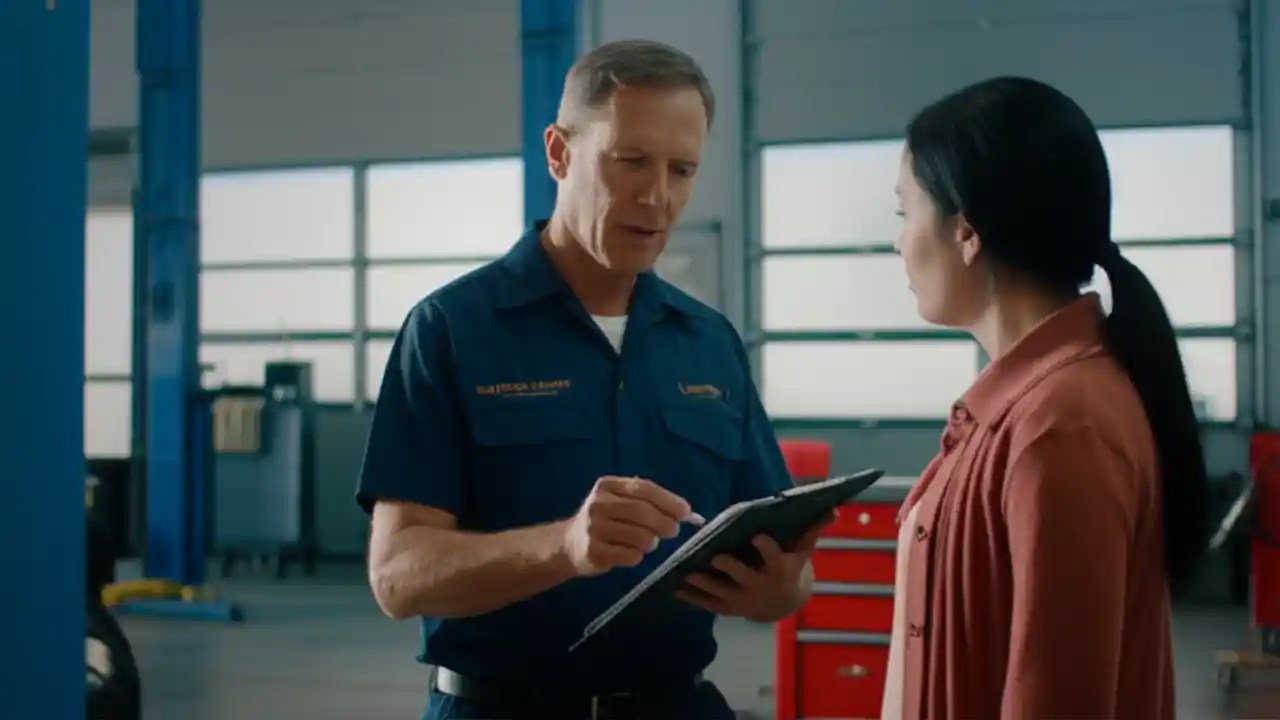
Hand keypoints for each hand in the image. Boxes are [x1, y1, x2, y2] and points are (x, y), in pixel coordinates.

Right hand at [560, 476, 692, 576]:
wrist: (568, 545)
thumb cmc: (606, 521)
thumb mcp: (621, 502)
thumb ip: (651, 503)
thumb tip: (690, 514)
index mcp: (608, 485)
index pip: (643, 488)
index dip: (668, 500)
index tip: (686, 512)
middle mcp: (598, 504)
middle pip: (642, 512)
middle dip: (665, 523)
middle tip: (674, 531)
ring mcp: (594, 528)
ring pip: (640, 536)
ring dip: (651, 542)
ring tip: (648, 543)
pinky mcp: (593, 552)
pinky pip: (630, 555)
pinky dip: (638, 556)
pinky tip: (631, 554)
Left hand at [676, 510, 836, 621]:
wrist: (783, 602)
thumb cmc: (790, 565)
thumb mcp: (802, 550)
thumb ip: (813, 530)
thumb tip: (833, 509)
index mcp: (780, 568)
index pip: (775, 557)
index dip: (767, 548)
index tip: (758, 536)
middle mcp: (762, 586)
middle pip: (745, 577)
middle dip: (730, 569)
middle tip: (715, 557)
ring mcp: (744, 600)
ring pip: (723, 593)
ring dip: (705, 585)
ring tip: (687, 574)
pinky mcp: (729, 608)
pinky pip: (709, 604)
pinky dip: (693, 598)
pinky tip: (676, 588)